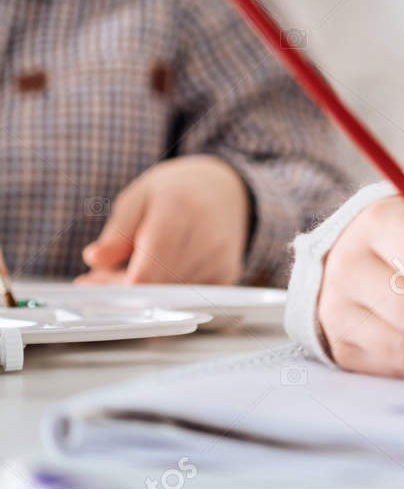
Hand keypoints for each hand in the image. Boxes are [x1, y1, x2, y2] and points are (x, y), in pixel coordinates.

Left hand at [78, 155, 250, 284]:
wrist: (225, 188)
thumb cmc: (176, 191)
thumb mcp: (138, 197)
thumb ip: (117, 230)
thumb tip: (94, 259)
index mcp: (180, 212)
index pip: (144, 275)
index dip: (113, 287)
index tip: (90, 284)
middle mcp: (207, 239)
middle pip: (154, 290)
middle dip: (122, 290)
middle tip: (101, 278)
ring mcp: (221, 259)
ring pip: (169, 299)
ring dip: (144, 293)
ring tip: (131, 269)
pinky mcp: (228, 274)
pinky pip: (186, 300)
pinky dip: (166, 295)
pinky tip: (159, 274)